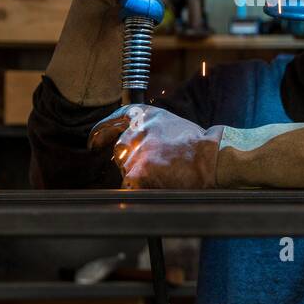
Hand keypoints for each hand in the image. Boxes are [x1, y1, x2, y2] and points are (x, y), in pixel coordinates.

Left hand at [89, 104, 220, 189]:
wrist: (210, 156)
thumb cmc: (196, 144)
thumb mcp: (169, 123)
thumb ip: (147, 130)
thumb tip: (131, 144)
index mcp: (143, 115)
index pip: (113, 120)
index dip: (101, 133)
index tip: (94, 143)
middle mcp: (134, 131)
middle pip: (120, 153)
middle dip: (133, 162)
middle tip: (156, 167)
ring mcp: (134, 152)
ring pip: (127, 171)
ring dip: (140, 176)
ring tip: (165, 173)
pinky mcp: (136, 172)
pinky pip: (131, 186)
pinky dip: (142, 188)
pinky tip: (159, 183)